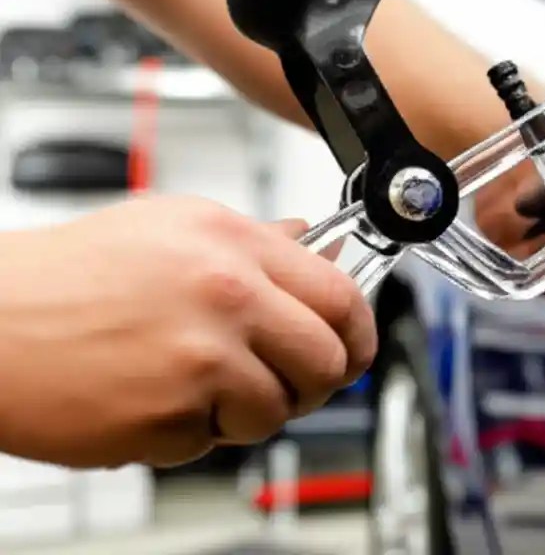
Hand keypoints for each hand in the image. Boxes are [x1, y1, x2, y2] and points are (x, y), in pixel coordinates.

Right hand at [0, 196, 374, 468]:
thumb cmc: (64, 277)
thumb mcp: (168, 226)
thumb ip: (253, 239)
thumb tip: (313, 244)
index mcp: (233, 244)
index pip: (342, 295)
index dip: (356, 330)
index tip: (350, 345)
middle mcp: (227, 296)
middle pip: (329, 361)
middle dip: (314, 381)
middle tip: (285, 380)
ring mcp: (202, 360)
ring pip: (277, 411)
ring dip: (246, 411)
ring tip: (193, 384)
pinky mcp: (170, 417)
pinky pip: (215, 443)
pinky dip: (191, 434)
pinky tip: (152, 398)